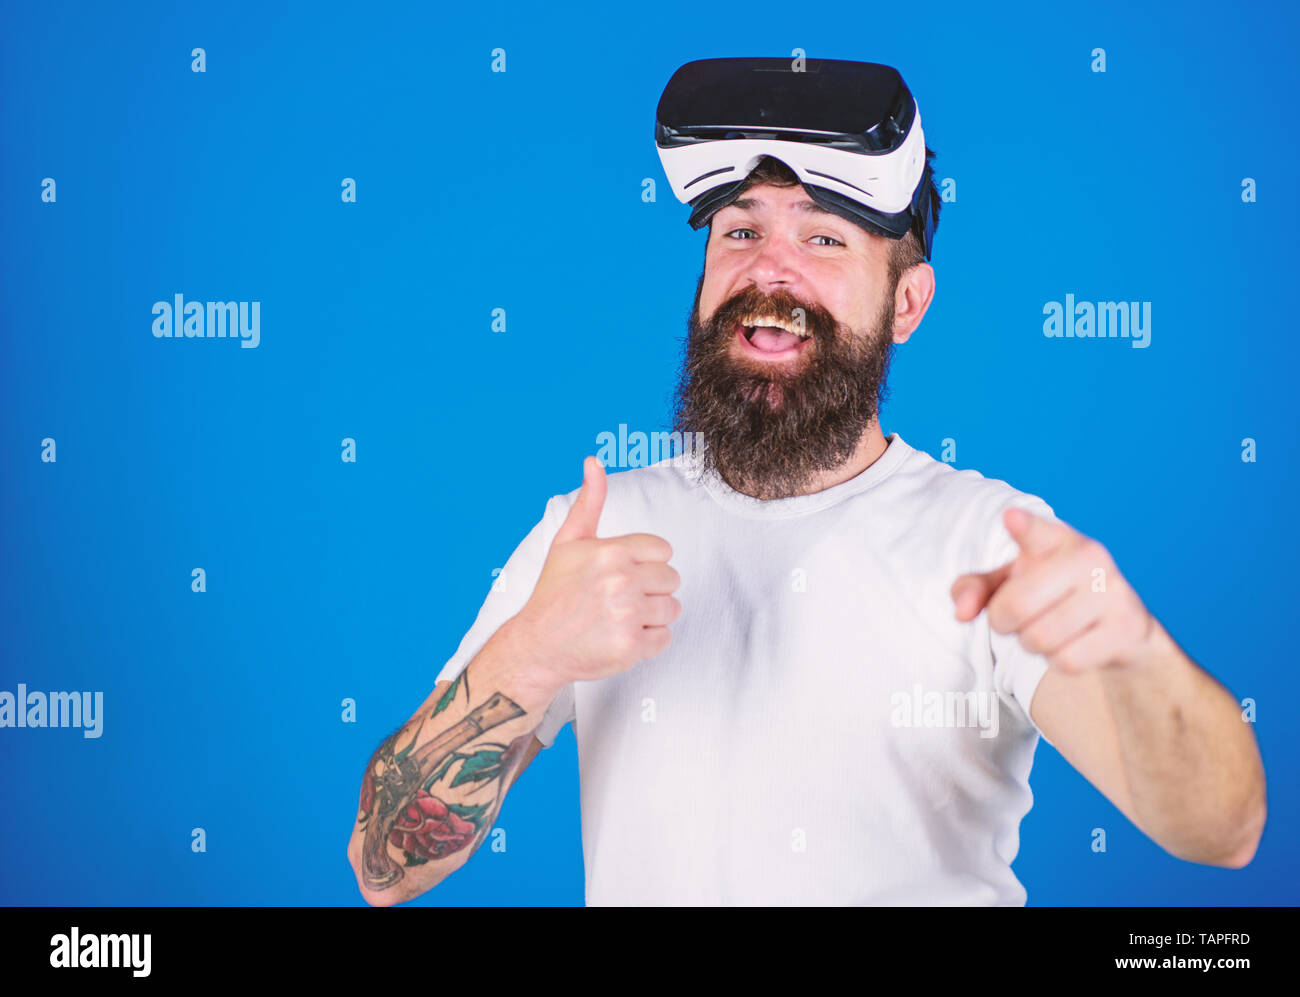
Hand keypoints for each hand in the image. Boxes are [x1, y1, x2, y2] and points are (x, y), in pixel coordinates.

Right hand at [510, 456, 681, 687]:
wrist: (536, 646)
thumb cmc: (554, 593)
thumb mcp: (568, 541)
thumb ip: (589, 501)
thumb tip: (593, 460)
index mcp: (611, 551)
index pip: (663, 551)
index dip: (645, 564)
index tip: (622, 575)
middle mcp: (621, 580)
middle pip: (671, 579)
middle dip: (650, 590)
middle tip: (618, 600)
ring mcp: (628, 615)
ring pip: (672, 608)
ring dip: (651, 616)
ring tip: (620, 618)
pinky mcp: (632, 646)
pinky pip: (665, 638)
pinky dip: (648, 641)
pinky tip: (621, 637)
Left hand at [950, 506, 1155, 672]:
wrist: (1121, 627)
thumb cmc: (1052, 595)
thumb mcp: (1010, 583)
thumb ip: (974, 589)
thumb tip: (961, 613)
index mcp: (1056, 538)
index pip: (1036, 531)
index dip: (1023, 526)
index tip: (1011, 518)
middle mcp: (1089, 557)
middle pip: (1019, 605)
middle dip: (1003, 622)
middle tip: (1012, 620)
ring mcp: (1112, 592)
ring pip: (1041, 637)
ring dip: (1031, 643)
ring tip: (1046, 629)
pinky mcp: (1126, 628)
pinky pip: (1067, 660)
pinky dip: (1058, 661)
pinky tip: (1072, 644)